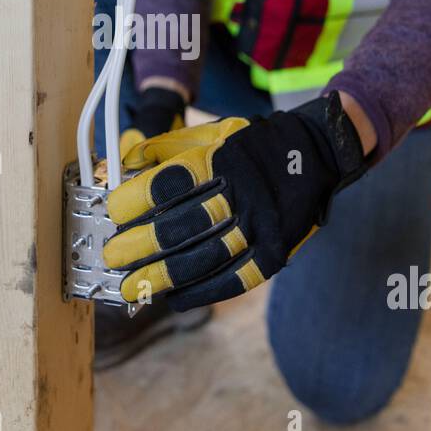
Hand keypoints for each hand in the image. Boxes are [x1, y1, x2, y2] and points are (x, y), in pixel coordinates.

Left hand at [104, 92, 366, 310]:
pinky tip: (173, 298)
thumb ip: (168, 146)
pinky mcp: (276, 253)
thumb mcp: (214, 131)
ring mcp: (261, 227)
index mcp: (223, 160)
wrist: (318, 154)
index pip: (171, 183)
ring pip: (205, 259)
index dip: (137, 200)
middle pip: (183, 225)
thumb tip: (125, 162)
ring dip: (163, 277)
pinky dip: (201, 293)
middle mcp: (243, 194)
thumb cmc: (255, 145)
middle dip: (141, 245)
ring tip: (132, 287)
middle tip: (113, 257)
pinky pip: (235, 280)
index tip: (112, 211)